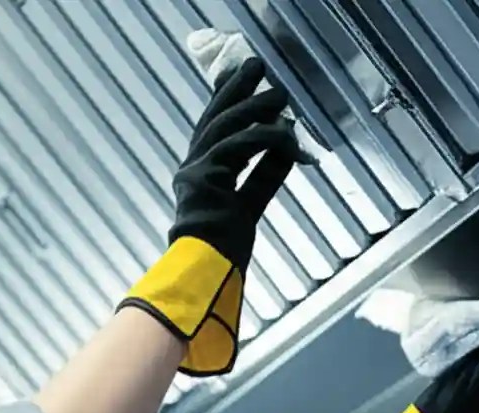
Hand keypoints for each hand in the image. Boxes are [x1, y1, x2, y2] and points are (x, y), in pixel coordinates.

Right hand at [118, 57, 301, 375]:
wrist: (204, 280)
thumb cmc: (223, 256)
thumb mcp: (251, 206)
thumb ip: (264, 178)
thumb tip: (287, 153)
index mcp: (199, 177)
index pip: (215, 130)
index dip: (231, 103)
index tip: (246, 82)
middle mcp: (191, 170)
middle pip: (215, 118)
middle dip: (236, 89)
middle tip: (257, 66)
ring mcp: (194, 173)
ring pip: (226, 126)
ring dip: (254, 106)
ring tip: (279, 93)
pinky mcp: (202, 179)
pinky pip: (238, 147)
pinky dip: (264, 138)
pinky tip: (285, 133)